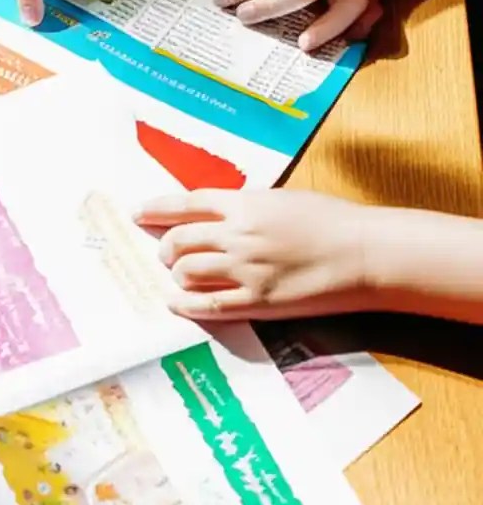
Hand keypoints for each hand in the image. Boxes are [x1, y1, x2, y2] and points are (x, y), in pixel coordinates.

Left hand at [134, 189, 383, 320]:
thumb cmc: (333, 221)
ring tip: (179, 276)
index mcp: (244, 204)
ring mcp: (245, 269)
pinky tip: (177, 303)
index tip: (138, 214)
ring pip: (186, 272)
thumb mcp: (283, 199)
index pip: (185, 204)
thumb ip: (246, 205)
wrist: (366, 252)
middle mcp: (237, 234)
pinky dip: (185, 304)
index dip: (156, 209)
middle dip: (165, 247)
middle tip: (166, 254)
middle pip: (178, 240)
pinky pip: (208, 305)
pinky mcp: (258, 300)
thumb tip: (218, 212)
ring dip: (176, 274)